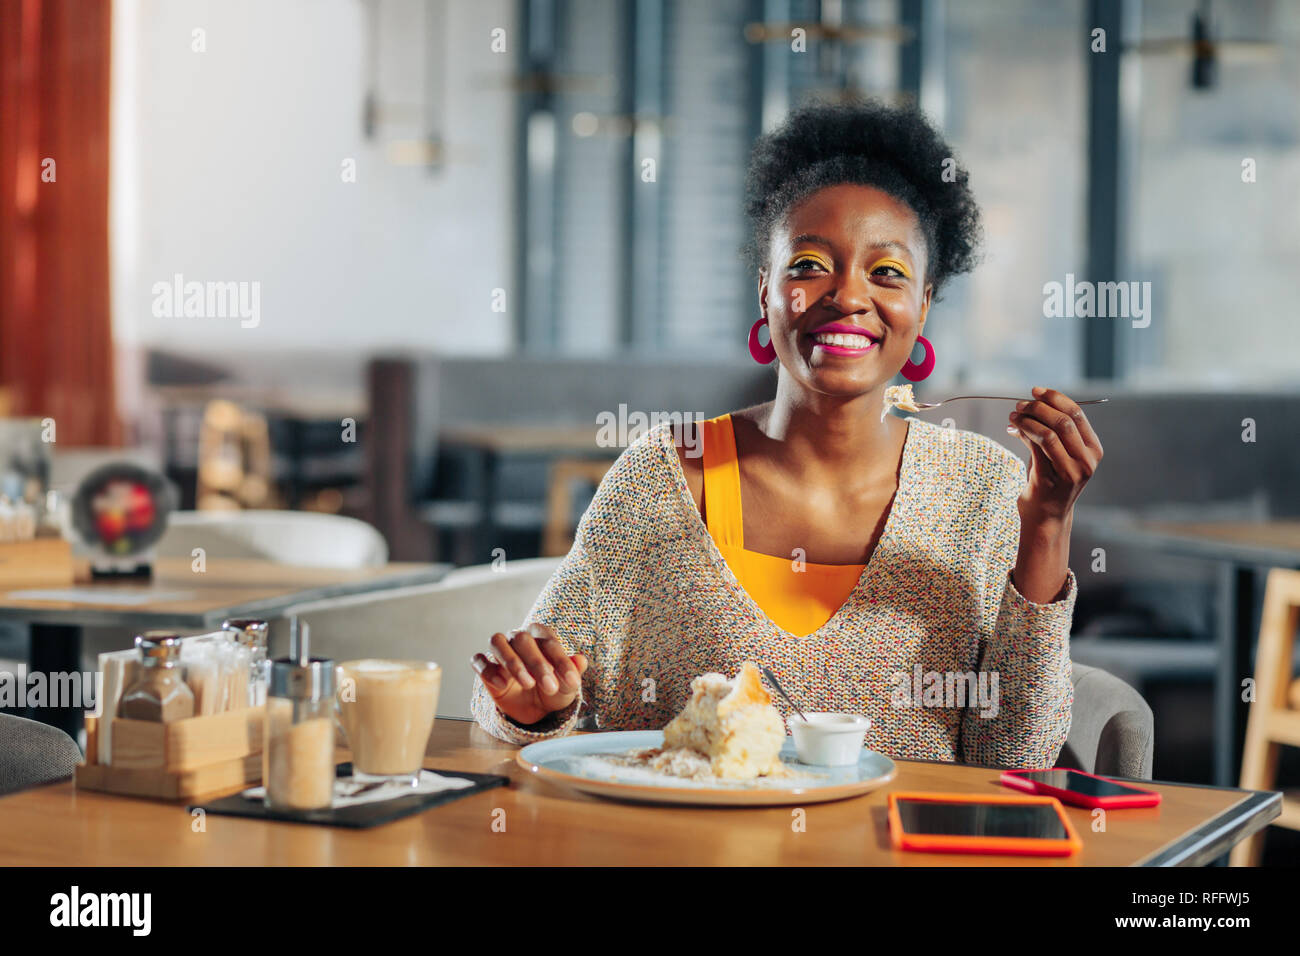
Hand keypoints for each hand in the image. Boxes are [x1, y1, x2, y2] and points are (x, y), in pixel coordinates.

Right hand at [472, 623, 587, 726]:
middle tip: (550, 686)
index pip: (548, 640)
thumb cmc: (552, 690)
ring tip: (528, 683)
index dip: (561, 660)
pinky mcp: (484, 667)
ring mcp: (499, 652)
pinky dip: (488, 670)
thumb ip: (573, 671)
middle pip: (522, 639)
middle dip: (537, 663)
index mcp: (540, 637)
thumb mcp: (566, 686)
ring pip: (497, 642)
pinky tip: (502, 685)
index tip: (572, 682)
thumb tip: (581, 660)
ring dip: (512, 661)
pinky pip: (479, 660)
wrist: (534, 711)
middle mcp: (518, 638)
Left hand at [1007, 386, 1103, 525]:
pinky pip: (1037, 446)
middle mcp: (1087, 460)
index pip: (1077, 414)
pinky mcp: (1052, 478)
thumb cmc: (1049, 481)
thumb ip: (1052, 431)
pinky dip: (1023, 432)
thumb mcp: (1056, 454)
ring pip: (1050, 432)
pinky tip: (1013, 428)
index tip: (1036, 391)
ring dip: (1028, 419)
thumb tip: (1031, 404)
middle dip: (1039, 408)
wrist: (1046, 517)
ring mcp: (1072, 471)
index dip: (1056, 398)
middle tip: (1020, 405)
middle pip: (1064, 421)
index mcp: (1093, 449)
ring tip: (1014, 416)